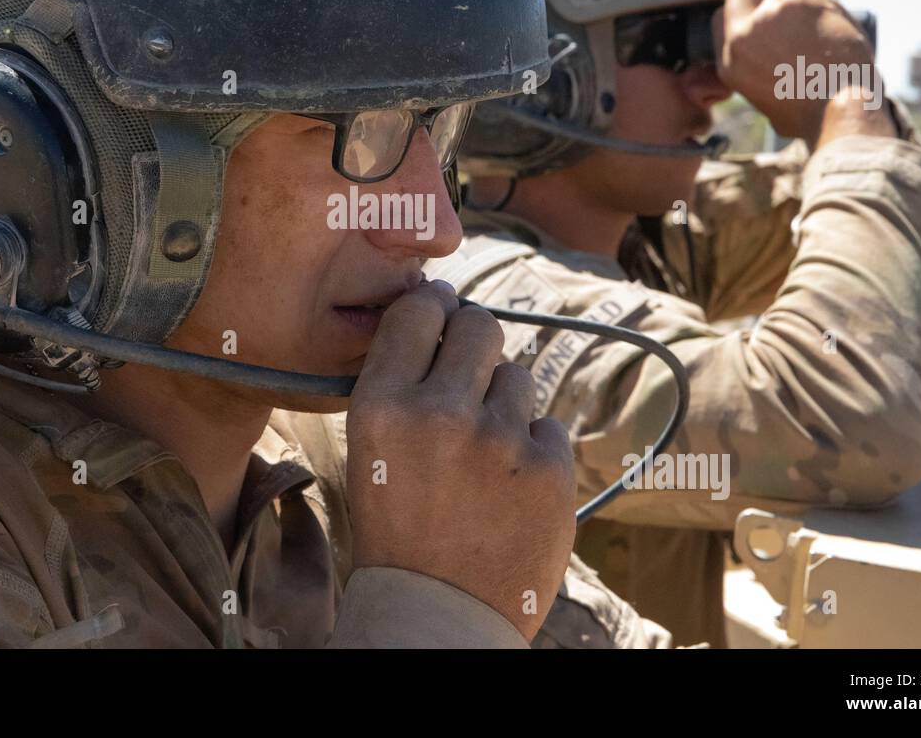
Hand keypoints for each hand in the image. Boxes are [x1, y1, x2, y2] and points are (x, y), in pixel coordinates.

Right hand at [346, 279, 575, 640]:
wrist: (438, 616)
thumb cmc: (397, 530)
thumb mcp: (370, 450)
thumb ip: (400, 384)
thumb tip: (442, 312)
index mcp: (382, 406)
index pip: (418, 311)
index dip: (434, 305)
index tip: (443, 310)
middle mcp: (439, 413)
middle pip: (479, 325)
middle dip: (477, 342)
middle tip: (471, 377)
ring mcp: (500, 440)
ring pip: (518, 376)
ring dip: (505, 405)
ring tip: (485, 458)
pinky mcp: (549, 469)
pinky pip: (548, 426)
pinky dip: (533, 450)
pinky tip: (510, 489)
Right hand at [712, 0, 891, 146]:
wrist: (839, 110)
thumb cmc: (815, 115)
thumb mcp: (769, 100)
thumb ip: (764, 65)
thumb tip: (786, 34)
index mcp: (729, 64)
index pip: (723, 17)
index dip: (748, 9)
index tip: (771, 11)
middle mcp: (740, 37)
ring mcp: (766, 17)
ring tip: (830, 27)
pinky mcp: (796, 4)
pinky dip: (831, 5)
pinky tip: (843, 28)